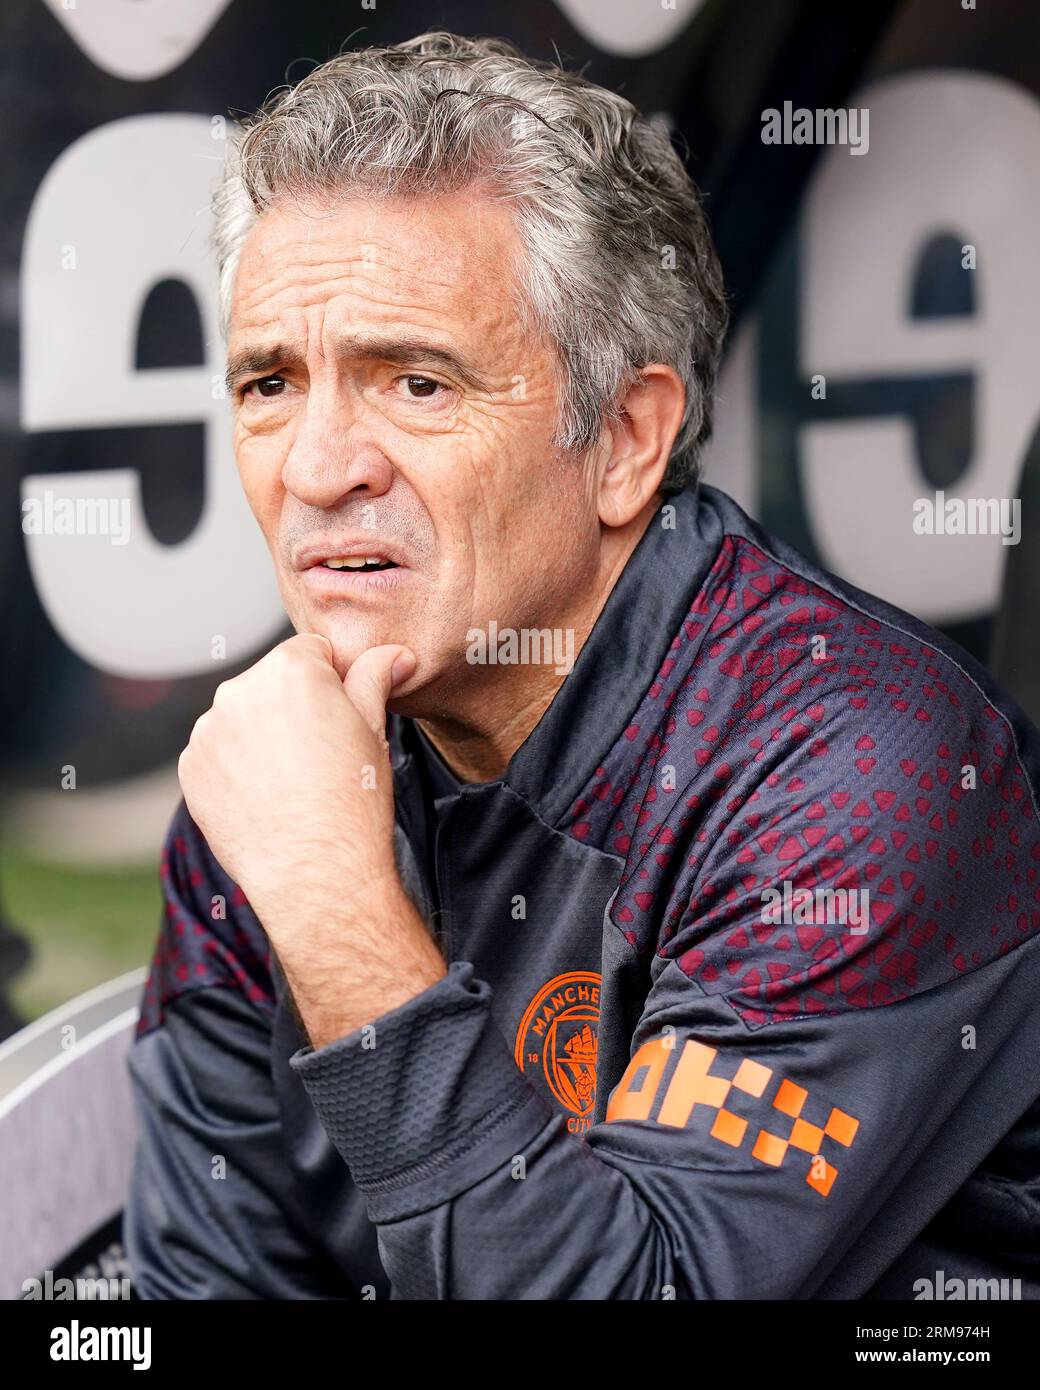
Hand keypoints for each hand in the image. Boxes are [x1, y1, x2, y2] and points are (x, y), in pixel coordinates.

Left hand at [178, 635, 445, 1043]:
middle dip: (294, 706)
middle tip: (322, 753)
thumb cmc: (352, 803)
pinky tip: (266, 796)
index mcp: (291, 669)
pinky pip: (218, 752)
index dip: (334, 683)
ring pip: (243, 716)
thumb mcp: (374, 731)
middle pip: (273, 682)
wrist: (315, 874)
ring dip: (262, 734)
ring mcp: (208, 730)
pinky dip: (237, 766)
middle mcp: (240, 690)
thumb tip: (395, 654)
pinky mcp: (191, 767)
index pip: (313, 652)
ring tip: (293, 780)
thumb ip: (376, 678)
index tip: (343, 718)